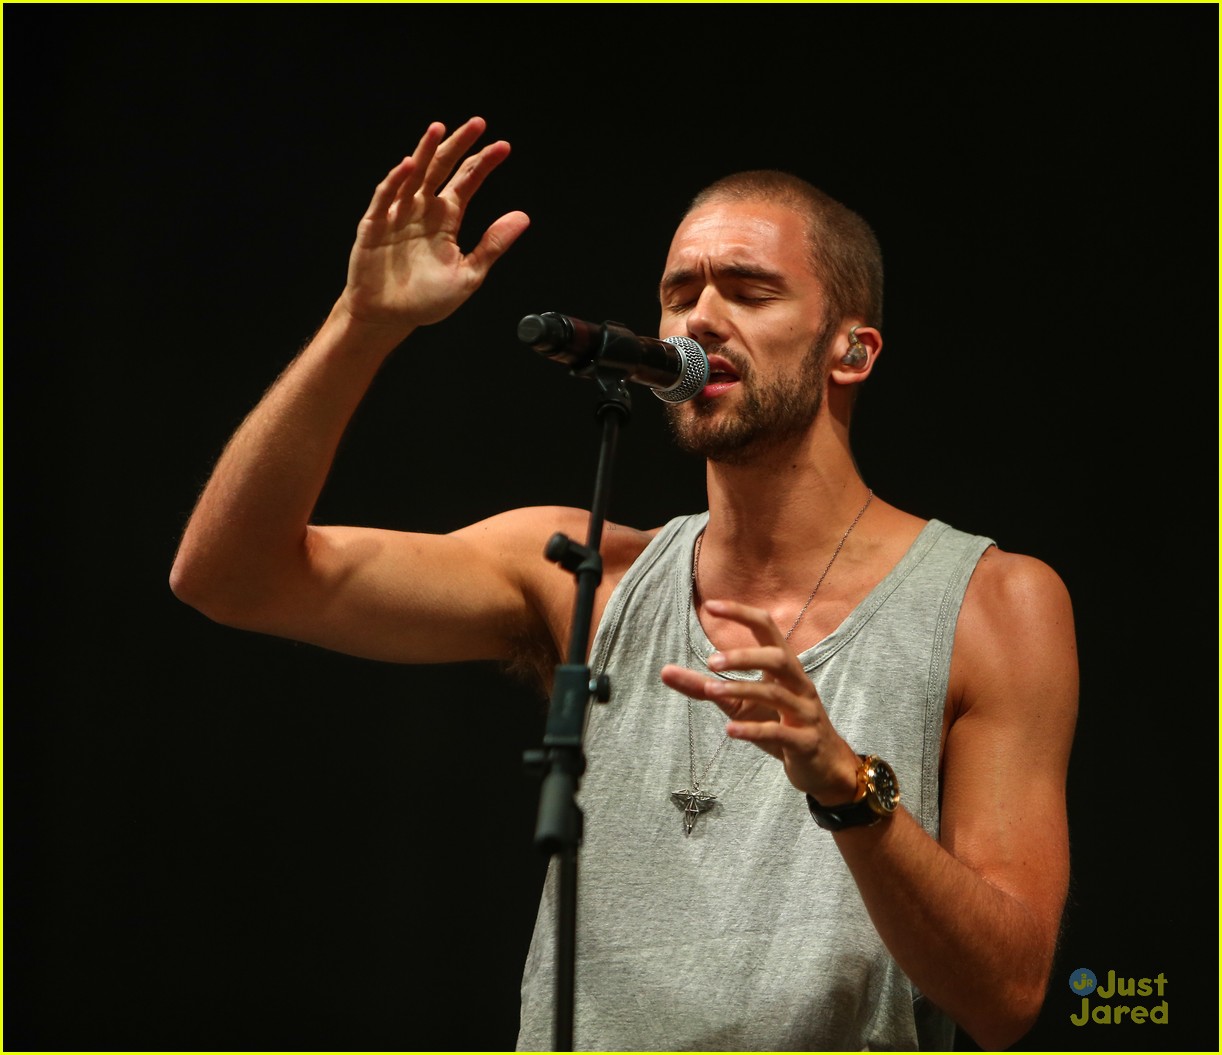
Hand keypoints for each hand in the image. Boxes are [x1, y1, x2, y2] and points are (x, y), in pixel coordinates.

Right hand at [339, 116, 530, 333]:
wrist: (390, 318)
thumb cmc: (427, 299)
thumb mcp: (469, 274)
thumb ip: (493, 245)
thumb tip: (523, 217)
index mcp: (446, 218)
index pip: (467, 182)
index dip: (483, 163)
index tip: (503, 147)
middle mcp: (423, 209)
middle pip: (441, 169)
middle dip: (458, 145)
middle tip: (477, 123)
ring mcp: (397, 214)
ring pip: (413, 175)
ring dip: (425, 152)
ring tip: (439, 129)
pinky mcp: (374, 225)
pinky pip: (385, 198)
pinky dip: (395, 180)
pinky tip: (408, 165)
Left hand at [660, 598, 861, 803]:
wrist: (822, 765)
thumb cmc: (779, 724)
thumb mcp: (738, 704)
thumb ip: (704, 688)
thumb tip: (664, 672)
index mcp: (783, 668)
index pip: (766, 628)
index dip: (740, 613)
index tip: (710, 605)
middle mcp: (798, 684)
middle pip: (777, 657)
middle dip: (744, 656)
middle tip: (710, 662)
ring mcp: (805, 712)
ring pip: (776, 693)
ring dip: (742, 689)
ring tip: (711, 690)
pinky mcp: (805, 741)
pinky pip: (780, 732)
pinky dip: (753, 731)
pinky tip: (729, 731)